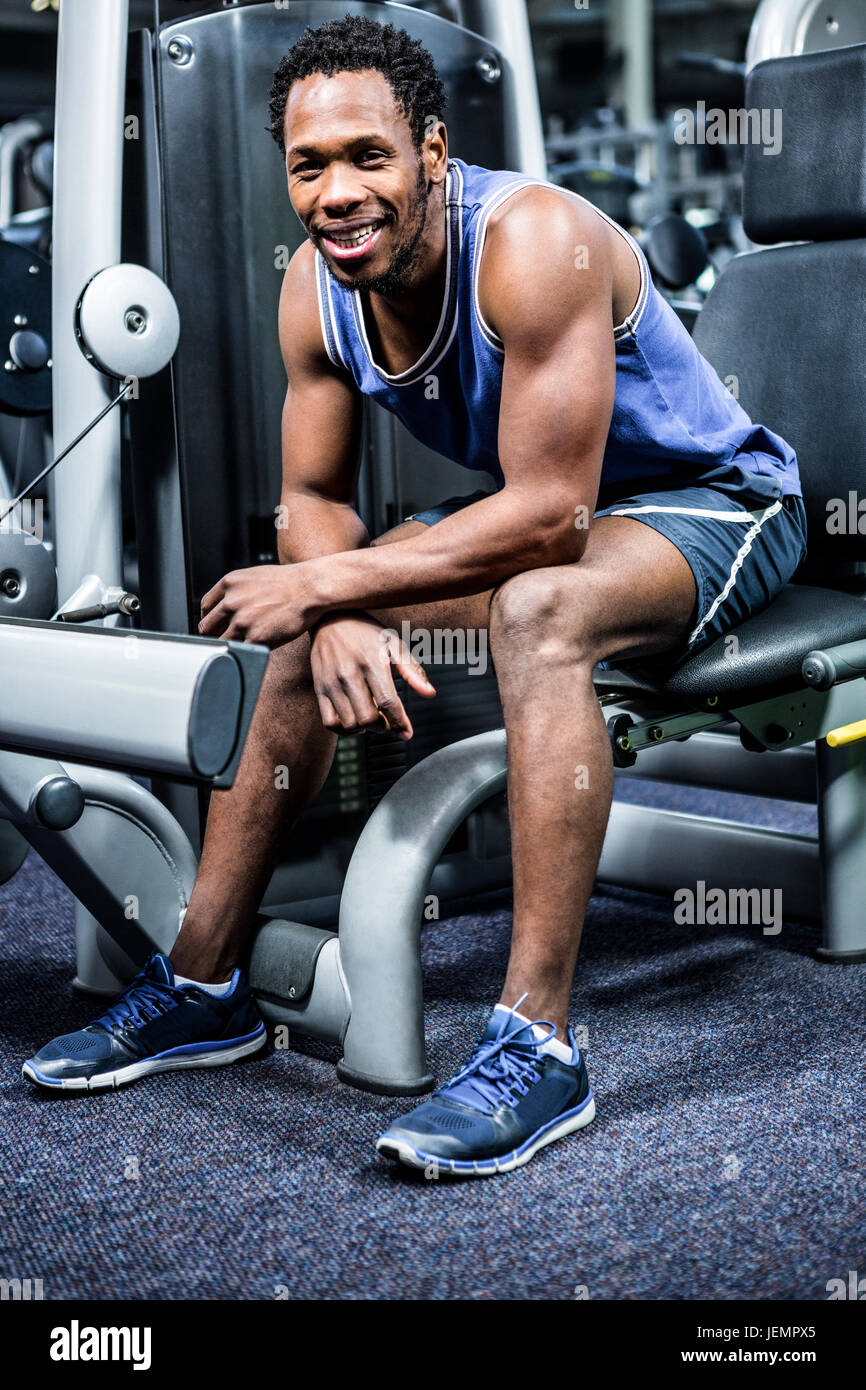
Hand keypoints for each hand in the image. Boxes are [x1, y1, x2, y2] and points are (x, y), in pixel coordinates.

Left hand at [198, 564, 313, 646]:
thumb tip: (230, 604)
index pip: (206, 607)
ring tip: (237, 647)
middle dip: (214, 635)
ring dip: (228, 646)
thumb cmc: (290, 582)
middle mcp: (231, 601)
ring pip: (221, 642)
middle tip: (222, 639)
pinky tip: (250, 651)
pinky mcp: (254, 638)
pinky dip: (244, 652)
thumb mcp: (256, 576)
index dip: (209, 618)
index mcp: (229, 583)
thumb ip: (238, 589)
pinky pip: (240, 651)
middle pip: (207, 626)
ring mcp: (241, 621)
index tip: (215, 625)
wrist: (311, 588)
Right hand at [310, 613, 434, 740]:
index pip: (388, 702)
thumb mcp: (393, 644)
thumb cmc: (365, 632)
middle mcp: (350, 673)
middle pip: (368, 718)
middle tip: (388, 722)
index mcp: (372, 662)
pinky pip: (329, 722)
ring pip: (350, 724)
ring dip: (365, 730)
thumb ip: (412, 670)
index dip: (399, 722)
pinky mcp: (319, 688)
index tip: (406, 733)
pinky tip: (354, 722)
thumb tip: (429, 693)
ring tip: (372, 719)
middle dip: (383, 727)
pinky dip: (344, 730)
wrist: (330, 618)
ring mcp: (331, 682)